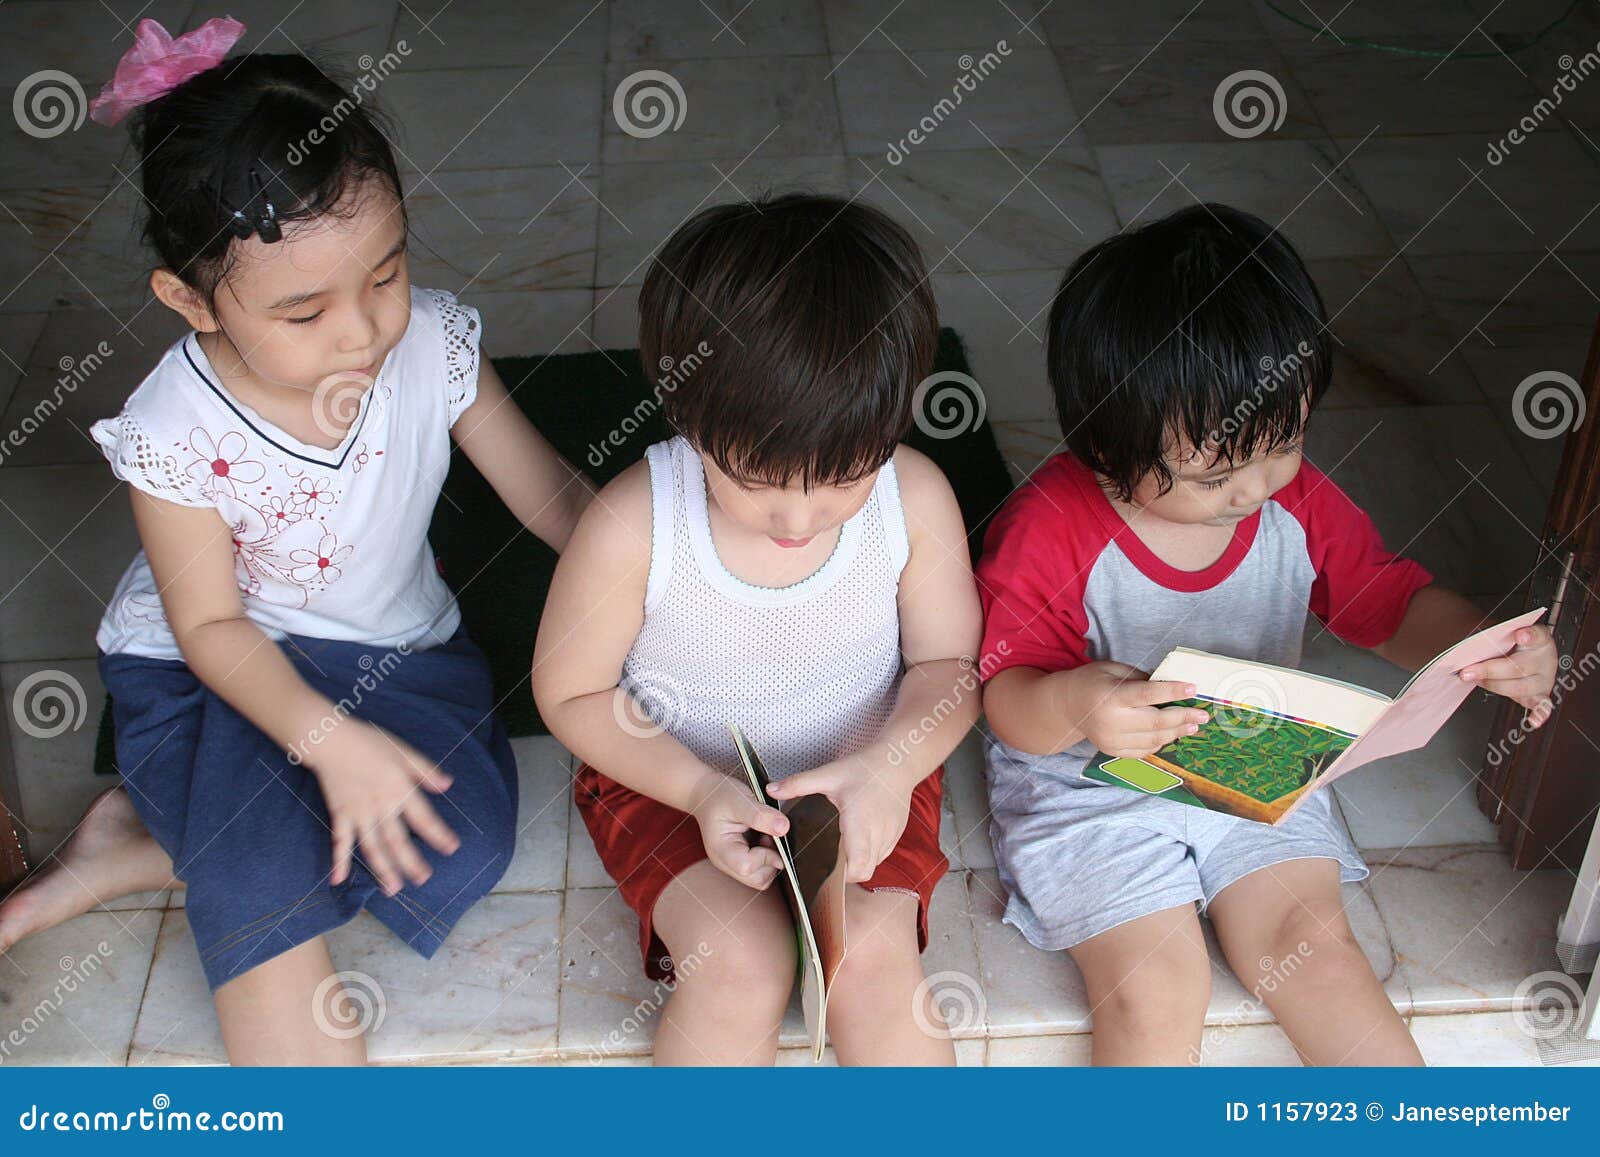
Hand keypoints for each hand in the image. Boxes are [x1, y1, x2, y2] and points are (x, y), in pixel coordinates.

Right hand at [310, 720, 459, 894]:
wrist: (331, 740)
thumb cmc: (369, 741)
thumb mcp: (403, 751)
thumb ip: (426, 770)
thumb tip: (448, 785)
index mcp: (400, 790)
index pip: (424, 818)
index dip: (438, 834)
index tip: (452, 849)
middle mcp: (381, 807)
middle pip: (398, 841)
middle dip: (411, 862)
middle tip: (423, 880)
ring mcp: (359, 814)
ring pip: (373, 847)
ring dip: (383, 869)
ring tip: (392, 890)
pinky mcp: (340, 814)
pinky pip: (340, 842)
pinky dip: (339, 861)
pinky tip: (338, 880)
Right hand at [690, 775, 788, 889]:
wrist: (708, 793)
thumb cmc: (720, 795)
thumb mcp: (740, 800)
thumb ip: (761, 815)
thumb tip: (783, 829)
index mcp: (720, 850)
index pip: (747, 868)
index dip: (767, 855)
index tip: (771, 836)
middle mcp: (725, 862)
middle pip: (757, 880)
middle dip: (770, 860)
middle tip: (768, 836)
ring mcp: (732, 864)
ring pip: (762, 878)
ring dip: (770, 859)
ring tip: (764, 836)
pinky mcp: (741, 861)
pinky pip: (761, 870)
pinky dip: (767, 856)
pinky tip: (762, 838)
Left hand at [766, 758, 912, 883]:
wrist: (897, 760)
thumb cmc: (864, 768)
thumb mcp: (828, 774)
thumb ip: (798, 784)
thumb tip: (770, 790)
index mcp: (860, 823)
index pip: (857, 867)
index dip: (841, 875)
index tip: (825, 866)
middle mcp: (879, 834)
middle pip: (864, 872)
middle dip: (846, 872)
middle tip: (829, 859)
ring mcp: (891, 836)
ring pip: (874, 865)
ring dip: (859, 862)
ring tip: (842, 847)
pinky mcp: (897, 834)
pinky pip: (882, 855)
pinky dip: (870, 854)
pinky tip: (857, 838)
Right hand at [1071, 661, 1209, 757]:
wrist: (1066, 706)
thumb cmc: (1092, 682)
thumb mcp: (1113, 670)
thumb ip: (1141, 678)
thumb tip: (1171, 686)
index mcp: (1111, 697)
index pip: (1147, 694)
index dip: (1172, 692)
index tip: (1193, 688)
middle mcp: (1112, 721)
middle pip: (1155, 722)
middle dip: (1183, 717)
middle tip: (1203, 714)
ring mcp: (1112, 740)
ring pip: (1153, 739)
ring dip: (1177, 732)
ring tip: (1193, 725)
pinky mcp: (1113, 751)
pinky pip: (1144, 750)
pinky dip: (1161, 742)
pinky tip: (1172, 734)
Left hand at [1460, 625, 1558, 727]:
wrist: (1533, 657)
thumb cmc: (1515, 646)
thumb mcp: (1508, 636)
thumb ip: (1495, 637)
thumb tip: (1467, 647)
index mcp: (1539, 640)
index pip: (1538, 635)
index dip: (1529, 635)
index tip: (1520, 635)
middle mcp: (1544, 660)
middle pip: (1519, 667)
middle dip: (1489, 670)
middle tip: (1467, 671)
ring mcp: (1544, 680)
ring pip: (1522, 687)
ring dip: (1496, 686)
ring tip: (1478, 682)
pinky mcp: (1542, 695)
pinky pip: (1543, 706)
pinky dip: (1539, 714)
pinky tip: (1534, 720)